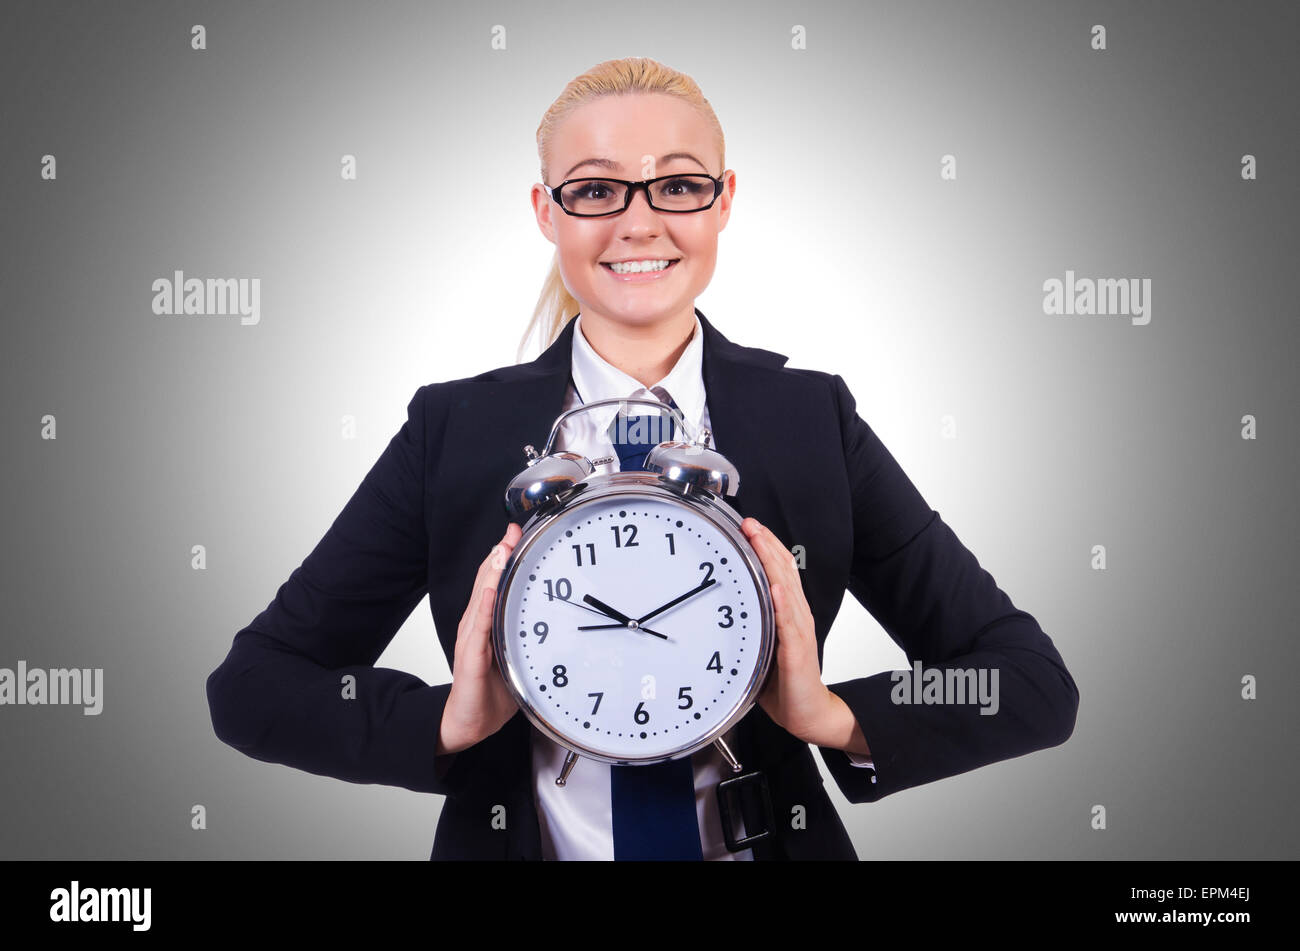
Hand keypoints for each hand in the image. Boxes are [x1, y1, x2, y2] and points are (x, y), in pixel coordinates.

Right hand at [436, 523, 523, 756]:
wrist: (469, 723)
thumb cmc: (493, 692)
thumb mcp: (519, 658)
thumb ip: (531, 636)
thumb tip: (562, 622)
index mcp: (489, 622)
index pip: (495, 581)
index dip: (505, 556)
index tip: (520, 533)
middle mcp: (477, 625)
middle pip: (487, 581)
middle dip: (501, 554)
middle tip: (514, 531)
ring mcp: (472, 639)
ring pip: (481, 598)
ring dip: (492, 572)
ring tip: (502, 549)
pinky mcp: (470, 658)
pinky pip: (478, 629)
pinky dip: (484, 608)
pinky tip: (490, 591)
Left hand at [741, 517, 868, 754]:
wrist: (809, 713)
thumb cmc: (784, 682)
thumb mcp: (762, 645)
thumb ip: (752, 623)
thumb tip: (723, 608)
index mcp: (789, 613)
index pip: (781, 570)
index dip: (767, 545)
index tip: (750, 525)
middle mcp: (797, 617)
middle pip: (784, 571)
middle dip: (766, 544)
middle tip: (750, 523)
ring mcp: (798, 633)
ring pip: (787, 589)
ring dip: (772, 563)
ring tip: (760, 541)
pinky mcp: (796, 653)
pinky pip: (789, 625)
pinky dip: (783, 604)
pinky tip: (777, 589)